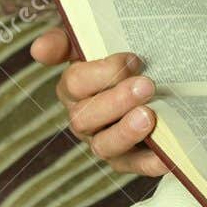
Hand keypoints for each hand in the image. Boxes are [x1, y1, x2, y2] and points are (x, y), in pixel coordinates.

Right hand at [31, 27, 167, 176]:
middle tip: (147, 86)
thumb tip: (39, 49)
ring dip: (125, 132)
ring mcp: (106, 142)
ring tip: (148, 116)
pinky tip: (166, 155)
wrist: (161, 78)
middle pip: (86, 117)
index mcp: (75, 89)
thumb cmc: (125, 58)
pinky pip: (136, 166)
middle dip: (116, 101)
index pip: (74, 83)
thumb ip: (68, 40)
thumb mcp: (98, 40)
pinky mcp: (130, 160)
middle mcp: (85, 119)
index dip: (102, 73)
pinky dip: (151, 163)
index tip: (133, 59)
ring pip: (103, 146)